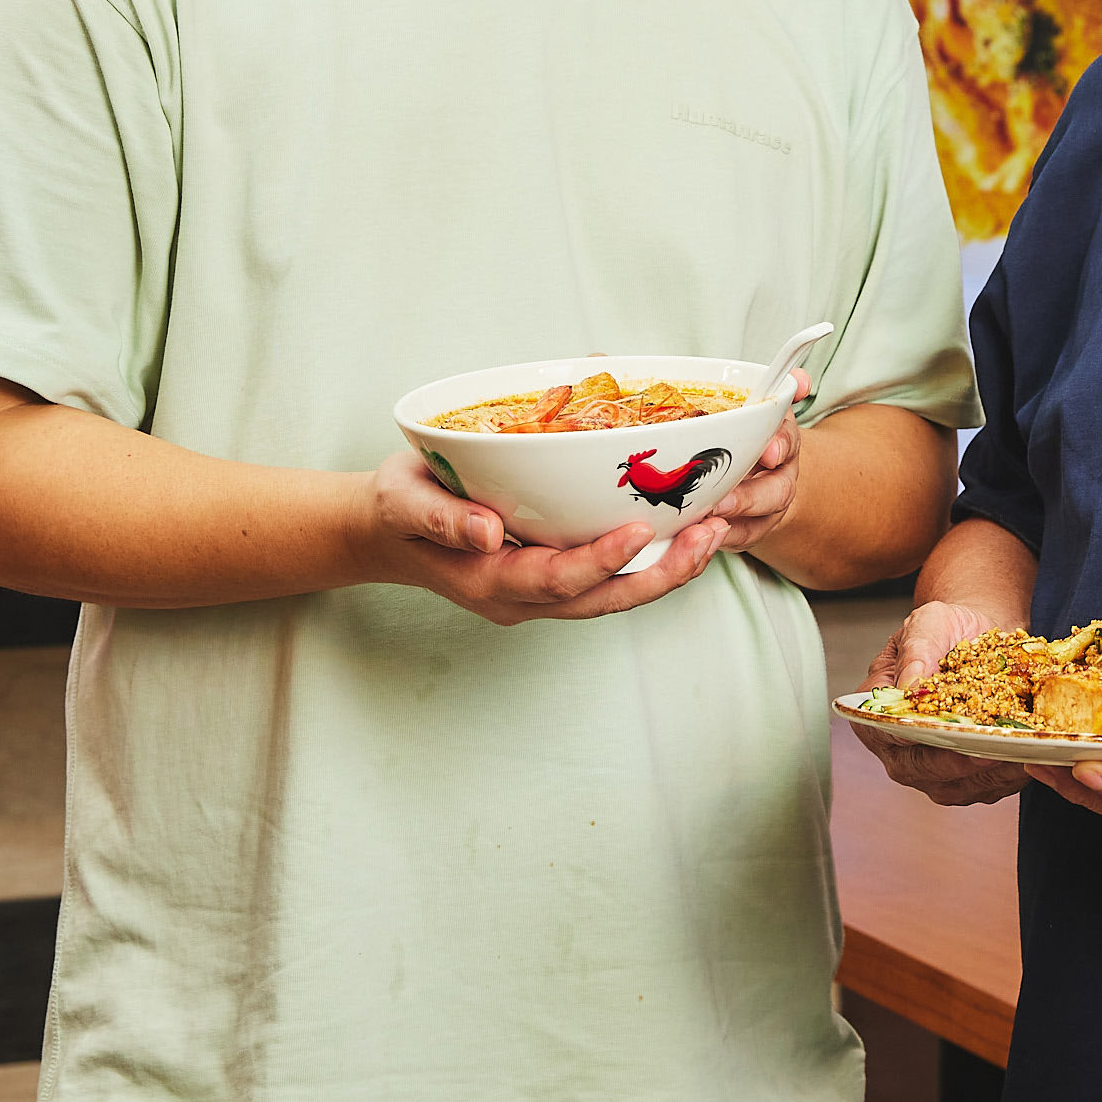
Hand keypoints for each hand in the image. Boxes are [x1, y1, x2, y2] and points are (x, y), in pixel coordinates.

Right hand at [365, 449, 729, 625]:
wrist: (386, 531)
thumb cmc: (395, 510)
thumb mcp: (403, 503)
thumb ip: (442, 519)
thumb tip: (487, 534)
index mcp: (489, 580)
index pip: (555, 579)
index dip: (600, 560)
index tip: (641, 531)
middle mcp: (523, 597)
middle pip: (603, 598)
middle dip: (661, 573)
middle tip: (711, 533)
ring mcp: (541, 592)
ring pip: (615, 593)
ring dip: (668, 568)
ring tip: (715, 530)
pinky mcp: (553, 576)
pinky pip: (609, 578)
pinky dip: (650, 558)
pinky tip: (684, 528)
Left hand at [706, 371, 806, 559]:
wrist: (763, 474)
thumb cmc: (753, 437)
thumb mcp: (764, 409)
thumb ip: (778, 392)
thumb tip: (800, 379)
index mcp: (782, 445)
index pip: (788, 442)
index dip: (781, 446)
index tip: (769, 452)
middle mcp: (780, 480)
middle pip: (776, 492)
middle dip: (749, 498)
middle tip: (722, 501)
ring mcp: (766, 511)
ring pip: (757, 524)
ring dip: (732, 525)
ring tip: (705, 521)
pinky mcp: (747, 532)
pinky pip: (737, 541)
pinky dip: (720, 540)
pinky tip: (697, 536)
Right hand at [852, 597, 1029, 805]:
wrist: (977, 639)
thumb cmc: (945, 631)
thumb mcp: (928, 624)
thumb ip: (917, 650)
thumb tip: (909, 685)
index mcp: (877, 716)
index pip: (891, 735)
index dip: (917, 739)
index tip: (947, 734)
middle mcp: (899, 750)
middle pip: (922, 770)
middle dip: (958, 764)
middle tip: (989, 752)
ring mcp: (932, 770)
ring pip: (957, 787)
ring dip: (989, 775)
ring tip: (1017, 755)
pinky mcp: (966, 778)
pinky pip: (986, 788)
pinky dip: (1007, 776)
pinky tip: (1029, 757)